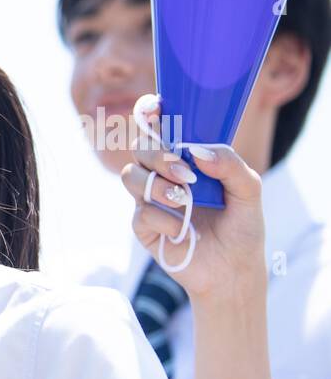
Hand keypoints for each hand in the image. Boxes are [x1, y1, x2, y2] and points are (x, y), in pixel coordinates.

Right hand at [120, 99, 267, 303]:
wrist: (233, 270)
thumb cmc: (242, 228)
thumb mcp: (249, 191)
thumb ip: (230, 164)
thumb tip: (197, 151)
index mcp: (187, 159)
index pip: (160, 128)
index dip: (149, 114)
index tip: (155, 108)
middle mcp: (164, 175)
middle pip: (141, 148)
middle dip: (158, 154)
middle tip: (185, 172)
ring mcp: (150, 200)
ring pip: (130, 175)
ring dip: (156, 184)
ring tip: (183, 199)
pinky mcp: (143, 226)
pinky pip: (140, 212)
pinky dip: (162, 218)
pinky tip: (182, 229)